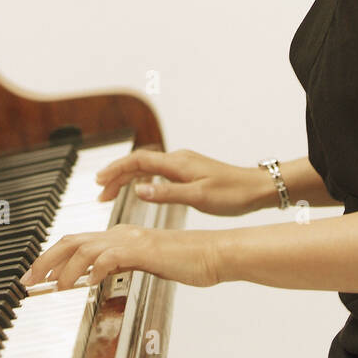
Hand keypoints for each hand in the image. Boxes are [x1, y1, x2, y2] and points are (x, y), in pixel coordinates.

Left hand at [20, 224, 220, 289]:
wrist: (212, 253)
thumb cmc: (185, 260)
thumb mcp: (146, 264)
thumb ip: (122, 265)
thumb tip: (98, 276)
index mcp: (120, 236)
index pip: (76, 242)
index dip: (51, 257)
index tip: (36, 275)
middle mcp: (121, 234)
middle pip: (71, 240)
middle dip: (45, 260)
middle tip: (28, 280)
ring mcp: (131, 240)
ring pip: (85, 248)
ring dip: (63, 268)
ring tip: (53, 287)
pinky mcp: (144, 251)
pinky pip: (111, 257)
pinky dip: (94, 269)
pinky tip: (88, 284)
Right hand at [95, 147, 266, 216]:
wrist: (258, 188)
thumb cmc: (233, 194)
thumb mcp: (199, 198)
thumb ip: (167, 194)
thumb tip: (138, 190)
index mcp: (178, 163)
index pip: (138, 161)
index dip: (115, 170)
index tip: (98, 181)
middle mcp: (178, 159)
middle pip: (138, 162)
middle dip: (116, 175)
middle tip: (100, 192)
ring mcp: (183, 164)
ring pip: (147, 167)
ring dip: (127, 178)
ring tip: (111, 193)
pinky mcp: (189, 172)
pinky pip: (157, 171)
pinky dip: (141, 179)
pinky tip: (138, 190)